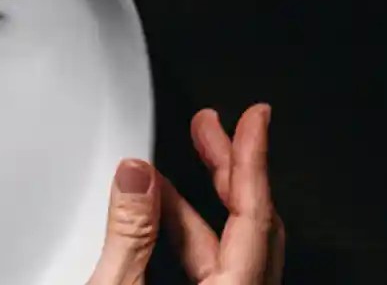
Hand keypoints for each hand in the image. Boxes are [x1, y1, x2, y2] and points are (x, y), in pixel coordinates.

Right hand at [88, 104, 284, 283]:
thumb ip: (131, 234)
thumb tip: (136, 176)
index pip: (255, 213)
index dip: (252, 158)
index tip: (255, 118)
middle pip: (249, 223)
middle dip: (226, 169)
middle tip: (207, 127)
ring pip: (227, 247)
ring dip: (191, 205)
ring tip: (156, 174)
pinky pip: (213, 268)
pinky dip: (185, 237)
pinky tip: (157, 220)